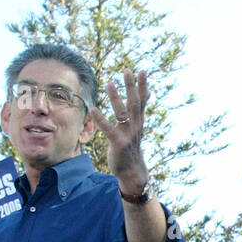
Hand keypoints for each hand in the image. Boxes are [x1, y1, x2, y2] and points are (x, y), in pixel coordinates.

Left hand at [90, 69, 149, 192]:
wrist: (132, 171)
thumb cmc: (131, 145)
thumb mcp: (137, 125)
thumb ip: (140, 108)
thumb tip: (148, 92)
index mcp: (139, 121)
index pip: (142, 101)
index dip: (142, 86)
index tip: (142, 71)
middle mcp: (135, 126)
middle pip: (134, 103)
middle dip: (131, 87)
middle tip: (127, 71)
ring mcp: (128, 135)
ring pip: (123, 113)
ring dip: (116, 98)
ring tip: (109, 83)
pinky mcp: (118, 143)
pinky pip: (108, 129)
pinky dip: (101, 119)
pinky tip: (93, 109)